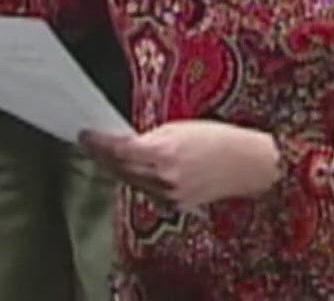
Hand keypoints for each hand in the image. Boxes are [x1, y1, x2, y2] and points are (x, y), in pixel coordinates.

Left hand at [81, 120, 279, 209]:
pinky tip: (131, 168)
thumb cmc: (218, 139)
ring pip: (130, 181)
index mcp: (163, 154)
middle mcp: (163, 178)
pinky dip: (135, 179)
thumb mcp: (179, 128)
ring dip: (116, 167)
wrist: (249, 165)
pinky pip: (146, 191)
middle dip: (102, 155)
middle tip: (89, 142)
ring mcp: (170, 195)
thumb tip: (124, 142)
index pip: (118, 150)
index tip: (84, 134)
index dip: (97, 143)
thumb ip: (149, 138)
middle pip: (119, 168)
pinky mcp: (176, 206)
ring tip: (106, 153)